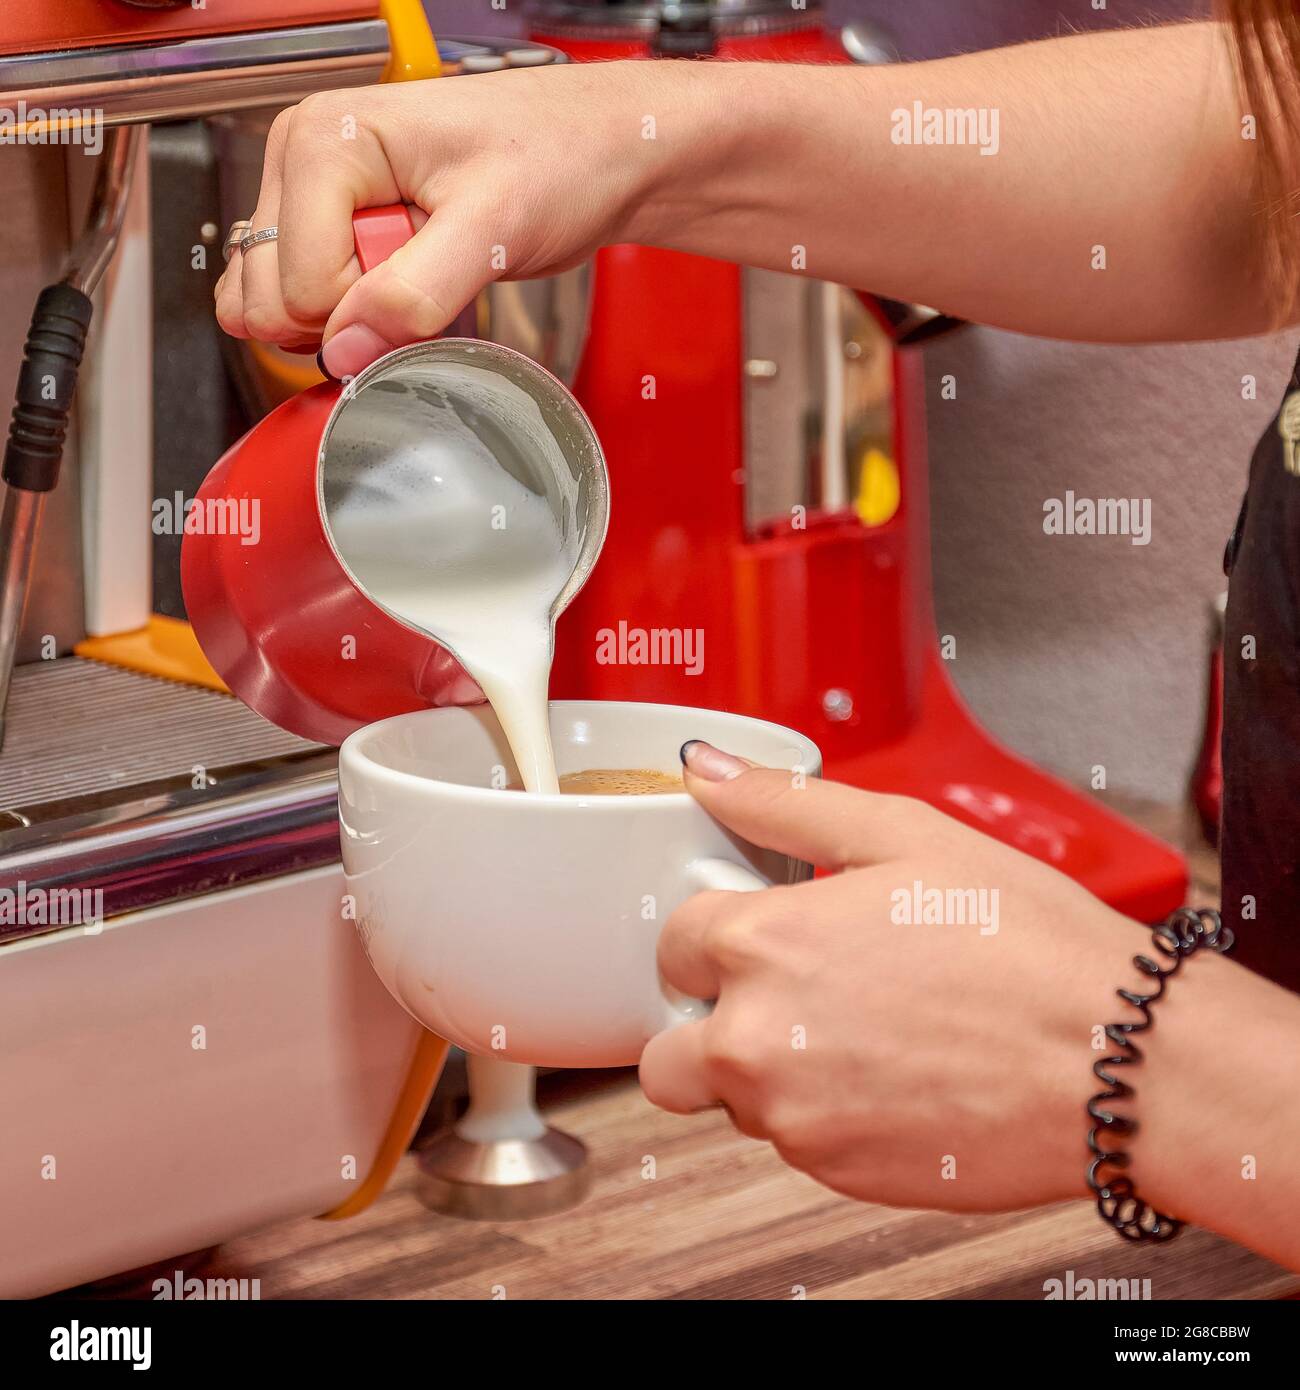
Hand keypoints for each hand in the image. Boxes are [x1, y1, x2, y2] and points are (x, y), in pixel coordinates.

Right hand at [213, 63, 680, 376]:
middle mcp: (303, 158)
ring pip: (282, 302)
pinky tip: (402, 287)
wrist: (596, 150)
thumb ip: (415, 293)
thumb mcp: (494, 229)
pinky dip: (352, 314)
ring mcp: (313, 191)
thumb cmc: (556, 157)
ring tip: (420, 276)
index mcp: (325, 142)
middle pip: (272, 296)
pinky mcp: (336, 221)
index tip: (427, 287)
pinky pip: (306, 297)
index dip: (361, 313)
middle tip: (426, 278)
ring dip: (353, 317)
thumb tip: (345, 349)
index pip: (293, 285)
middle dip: (348, 317)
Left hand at [639, 741, 1146, 1212]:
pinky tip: (894, 1074)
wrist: (1116, 1059)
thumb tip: (704, 768)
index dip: (717, 933)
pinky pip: (793, 1140)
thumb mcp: (903, 834)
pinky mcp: (835, 1173)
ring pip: (732, 1098)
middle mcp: (755, 1041)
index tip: (762, 934)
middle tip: (796, 994)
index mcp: (762, 945)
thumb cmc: (1026, 944)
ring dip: (769, 1069)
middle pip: (674, 1045)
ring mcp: (792, 1117)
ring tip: (863, 1031)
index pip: (672, 943)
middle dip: (714, 1020)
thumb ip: (783, 803)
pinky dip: (823, 1112)